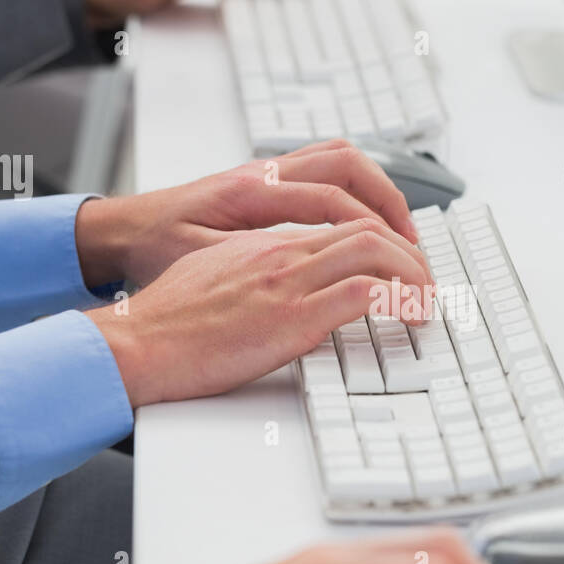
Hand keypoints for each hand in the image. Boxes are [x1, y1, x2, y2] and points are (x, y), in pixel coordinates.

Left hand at [75, 140, 420, 286]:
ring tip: (400, 236)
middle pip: (349, 165)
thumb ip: (254, 264)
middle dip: (391, 204)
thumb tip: (310, 274)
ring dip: (377, 193)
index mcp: (251, 191)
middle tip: (414, 249)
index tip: (401, 267)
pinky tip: (366, 225)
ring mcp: (269, 171)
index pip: (333, 202)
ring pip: (342, 161)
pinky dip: (356, 193)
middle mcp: (265, 171)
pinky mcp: (268, 182)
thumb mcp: (199, 261)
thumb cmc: (154, 248)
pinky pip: (326, 171)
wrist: (122, 230)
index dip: (375, 233)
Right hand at [86, 218, 431, 406]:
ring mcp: (288, 280)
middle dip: (409, 252)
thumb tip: (279, 293)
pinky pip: (365, 292)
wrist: (137, 342)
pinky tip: (412, 317)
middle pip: (367, 227)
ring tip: (426, 301)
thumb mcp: (211, 280)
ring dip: (413, 274)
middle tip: (425, 283)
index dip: (382, 238)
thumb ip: (250, 275)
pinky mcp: (292, 316)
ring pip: (374, 250)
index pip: (340, 220)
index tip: (401, 265)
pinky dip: (400, 299)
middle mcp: (282, 251)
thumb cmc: (166, 322)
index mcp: (264, 242)